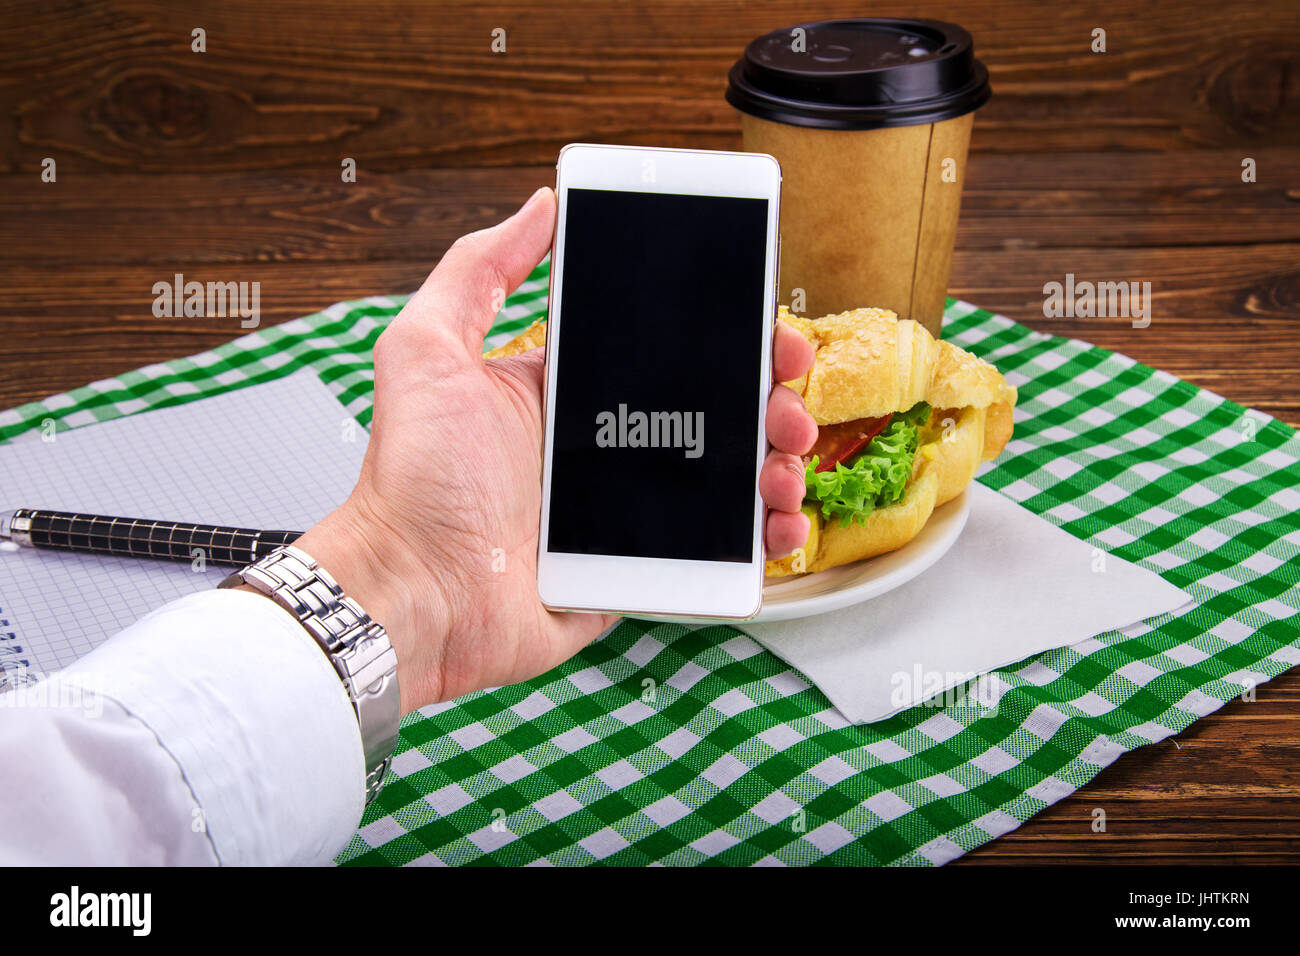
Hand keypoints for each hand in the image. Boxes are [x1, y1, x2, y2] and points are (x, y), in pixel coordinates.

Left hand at [294, 187, 816, 712]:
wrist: (415, 593)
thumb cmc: (412, 482)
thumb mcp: (428, 351)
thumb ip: (478, 271)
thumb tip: (536, 206)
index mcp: (565, 391)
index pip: (664, 352)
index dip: (722, 337)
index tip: (763, 327)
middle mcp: (600, 445)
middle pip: (710, 411)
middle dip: (765, 398)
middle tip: (785, 398)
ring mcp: (623, 511)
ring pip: (724, 479)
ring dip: (775, 463)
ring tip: (785, 463)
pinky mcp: (635, 567)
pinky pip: (713, 550)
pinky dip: (759, 539)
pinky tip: (778, 524)